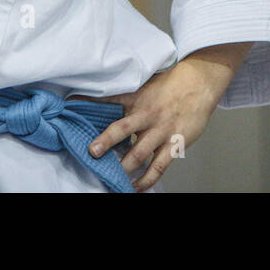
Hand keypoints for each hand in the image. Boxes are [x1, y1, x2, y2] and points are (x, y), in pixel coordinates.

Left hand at [87, 42, 250, 190]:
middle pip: (122, 129)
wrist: (198, 83)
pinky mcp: (175, 144)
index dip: (89, 104)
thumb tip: (93, 101)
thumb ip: (122, 97)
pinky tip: (136, 187)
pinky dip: (147, 179)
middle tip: (92, 153)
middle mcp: (146, 115)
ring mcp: (161, 130)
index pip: (108, 100)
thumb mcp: (142, 85)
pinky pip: (159, 166)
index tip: (71, 107)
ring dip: (124, 166)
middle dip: (106, 142)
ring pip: (139, 153)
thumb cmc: (168, 85)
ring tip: (111, 177)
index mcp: (135, 98)